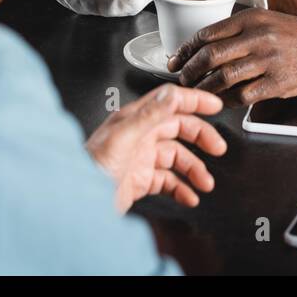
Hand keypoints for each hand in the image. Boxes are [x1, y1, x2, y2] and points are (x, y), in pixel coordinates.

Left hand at [85, 84, 227, 213]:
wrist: (77, 201)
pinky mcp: (139, 180)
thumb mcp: (123, 138)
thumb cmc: (91, 168)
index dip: (193, 101)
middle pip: (177, 129)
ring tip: (205, 183)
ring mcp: (139, 158)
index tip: (215, 105)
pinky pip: (167, 181)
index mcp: (134, 119)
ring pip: (175, 157)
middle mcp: (139, 136)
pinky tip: (189, 197)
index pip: (169, 101)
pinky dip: (181, 188)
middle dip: (200, 138)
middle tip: (218, 149)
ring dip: (194, 169)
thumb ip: (149, 115)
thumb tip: (170, 94)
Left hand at [166, 8, 296, 105]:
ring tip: (197, 91)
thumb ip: (236, 32)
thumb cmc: (294, 36)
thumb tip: (202, 48)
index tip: (176, 60)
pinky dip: (227, 100)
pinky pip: (243, 95)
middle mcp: (257, 36)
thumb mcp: (265, 21)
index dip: (185, 50)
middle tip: (182, 78)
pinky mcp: (277, 82)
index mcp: (250, 18)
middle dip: (189, 70)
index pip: (207, 34)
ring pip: (223, 77)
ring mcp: (267, 60)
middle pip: (210, 55)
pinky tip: (222, 100)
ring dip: (204, 87)